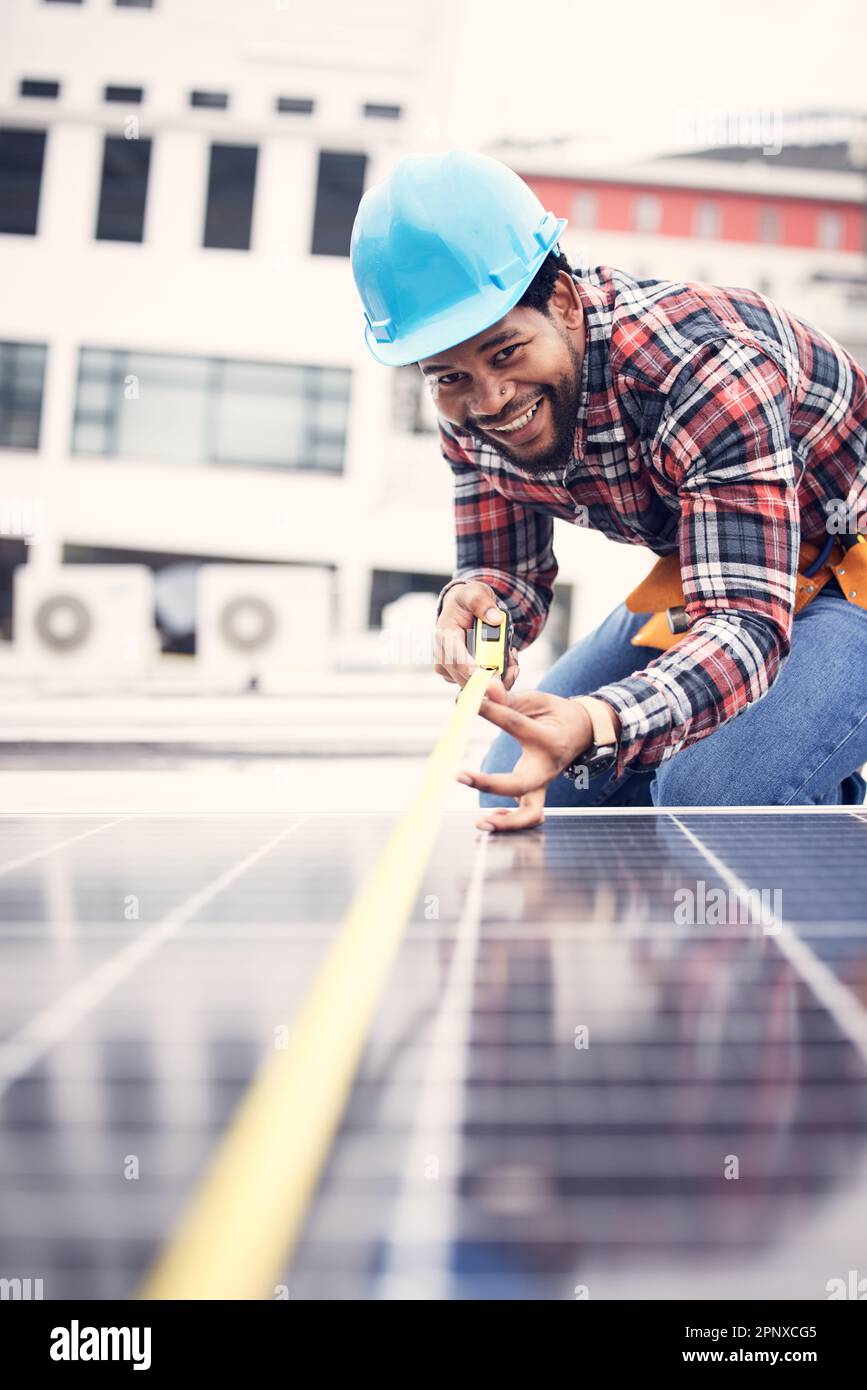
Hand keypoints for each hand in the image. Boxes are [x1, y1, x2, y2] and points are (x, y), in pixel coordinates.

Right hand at [434, 582, 519, 696]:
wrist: (462, 608)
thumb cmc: (467, 601)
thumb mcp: (476, 592)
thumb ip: (483, 603)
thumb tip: (495, 619)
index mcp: (445, 635)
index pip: (455, 658)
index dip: (471, 670)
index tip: (490, 675)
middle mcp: (443, 654)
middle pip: (465, 677)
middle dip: (492, 677)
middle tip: (515, 667)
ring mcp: (449, 667)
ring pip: (473, 684)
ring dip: (496, 677)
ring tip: (511, 657)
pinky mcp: (457, 674)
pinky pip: (477, 683)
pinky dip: (494, 677)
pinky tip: (504, 662)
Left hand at [457, 686, 593, 831]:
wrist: (583, 732)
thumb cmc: (555, 714)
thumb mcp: (536, 700)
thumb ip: (508, 699)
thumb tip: (484, 689)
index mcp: (548, 739)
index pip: (514, 725)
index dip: (489, 712)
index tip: (468, 703)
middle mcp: (547, 767)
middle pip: (520, 785)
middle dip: (488, 784)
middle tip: (459, 775)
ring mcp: (543, 784)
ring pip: (531, 814)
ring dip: (506, 823)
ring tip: (480, 822)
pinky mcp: (537, 794)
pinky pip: (528, 816)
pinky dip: (510, 822)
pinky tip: (489, 818)